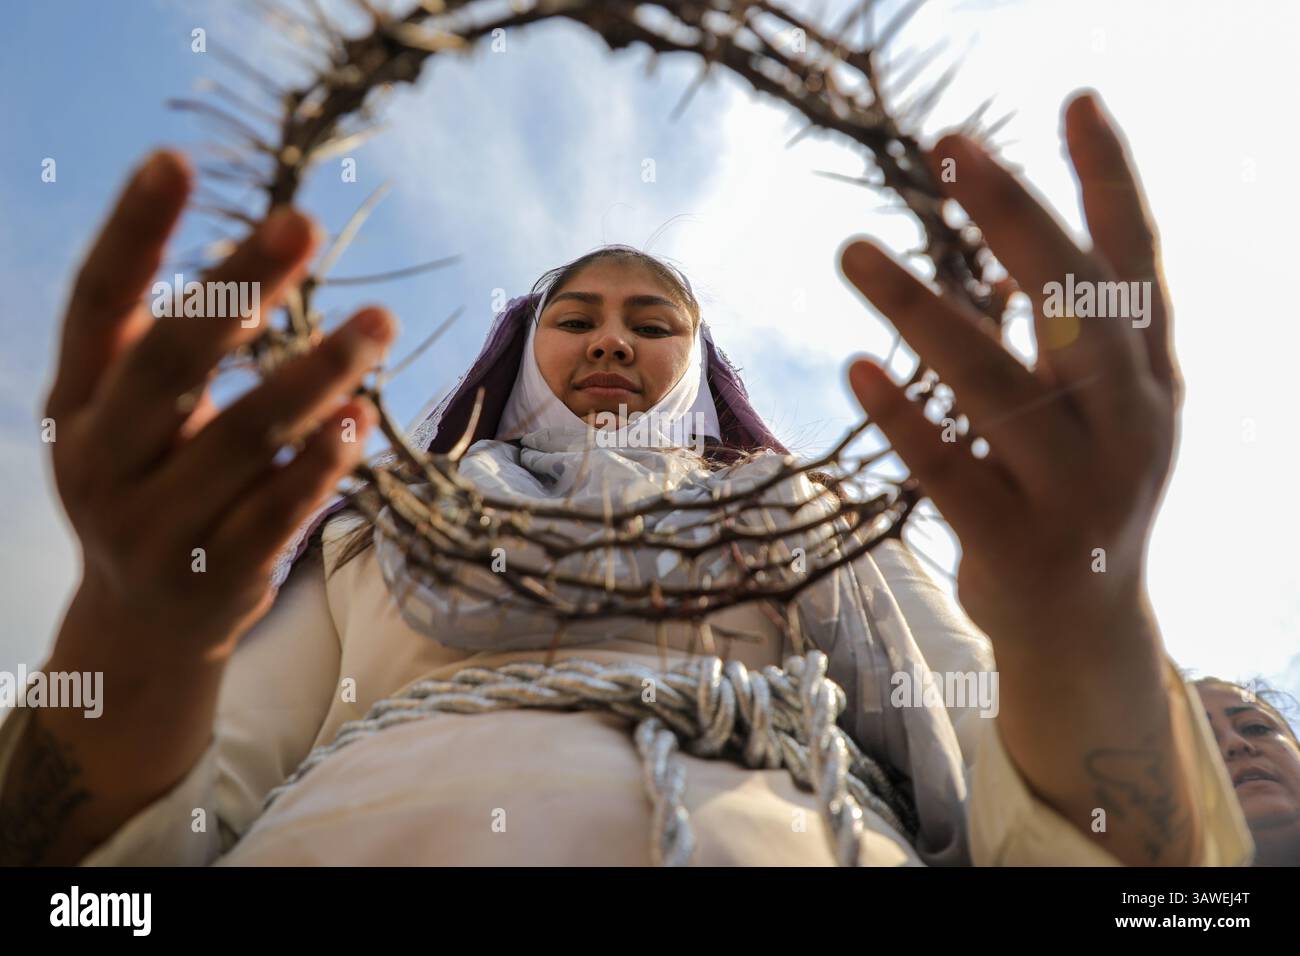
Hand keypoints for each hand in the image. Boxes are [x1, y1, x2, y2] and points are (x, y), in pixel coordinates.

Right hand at [44, 150, 396, 661]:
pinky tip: (359, 418)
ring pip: (241, 438)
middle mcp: (97, 461)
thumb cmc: (154, 487)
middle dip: (235, 286)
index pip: (95, 306)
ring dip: (315, 373)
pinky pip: (276, 515)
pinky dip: (320, 464)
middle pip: (167, 363)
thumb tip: (260, 267)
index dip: (130, 234)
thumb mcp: (135, 420)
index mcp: (74, 404)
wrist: (142, 626)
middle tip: (301, 221)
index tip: (172, 160)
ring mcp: (151, 529)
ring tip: (377, 323)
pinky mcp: (213, 578)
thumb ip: (177, 350)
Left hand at [840, 90, 1180, 650]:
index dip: (1111, 180)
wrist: (1086, 632)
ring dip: (922, 312)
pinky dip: (904, 422)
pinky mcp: (1016, 546)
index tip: (1072, 98)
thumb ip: (1079, 328)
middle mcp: (1129, 426)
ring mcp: (1076, 490)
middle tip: (950, 145)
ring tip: (852, 249)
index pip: (1137, 262)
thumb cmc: (1081, 490)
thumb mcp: (1106, 409)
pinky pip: (950, 474)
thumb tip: (1024, 226)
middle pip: (1076, 305)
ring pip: (997, 388)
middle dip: (1014, 218)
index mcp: (1151, 379)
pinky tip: (854, 367)